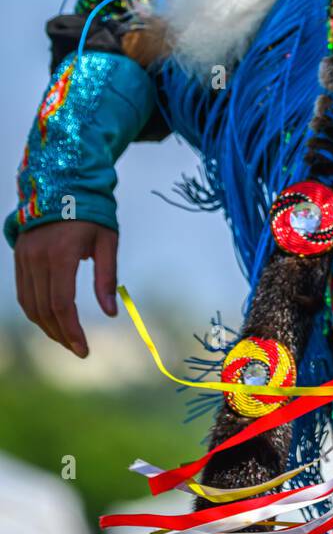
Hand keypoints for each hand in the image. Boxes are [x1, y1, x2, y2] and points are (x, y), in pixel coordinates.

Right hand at [14, 220, 118, 357]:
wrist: (63, 184)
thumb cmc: (92, 213)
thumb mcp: (108, 241)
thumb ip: (107, 277)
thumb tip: (111, 313)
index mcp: (62, 254)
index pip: (63, 304)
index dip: (72, 330)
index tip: (84, 349)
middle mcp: (38, 258)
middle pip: (44, 309)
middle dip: (61, 334)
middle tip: (78, 349)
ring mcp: (24, 258)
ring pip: (30, 305)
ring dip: (46, 327)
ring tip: (66, 339)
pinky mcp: (19, 257)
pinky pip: (23, 293)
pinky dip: (35, 311)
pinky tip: (50, 321)